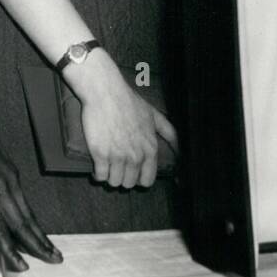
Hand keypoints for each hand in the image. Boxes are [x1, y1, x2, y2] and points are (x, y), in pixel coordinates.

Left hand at [0, 111, 61, 272]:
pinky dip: (34, 219)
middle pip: (23, 222)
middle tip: (54, 261)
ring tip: (53, 250)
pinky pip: (26, 202)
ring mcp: (11, 179)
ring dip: (41, 232)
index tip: (22, 265)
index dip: (10, 248)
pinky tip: (38, 229)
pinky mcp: (15, 174)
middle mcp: (2, 186)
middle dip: (38, 243)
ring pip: (29, 212)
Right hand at [70, 55, 179, 188]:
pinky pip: (100, 176)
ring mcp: (117, 157)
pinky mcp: (100, 155)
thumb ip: (168, 132)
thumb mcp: (153, 115)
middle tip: (117, 167)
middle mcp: (136, 156)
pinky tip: (97, 167)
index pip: (147, 180)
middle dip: (123, 177)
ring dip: (110, 177)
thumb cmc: (129, 102)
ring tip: (107, 167)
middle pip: (129, 183)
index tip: (132, 172)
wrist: (105, 92)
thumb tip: (179, 148)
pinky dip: (97, 174)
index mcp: (150, 149)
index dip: (139, 178)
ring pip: (114, 182)